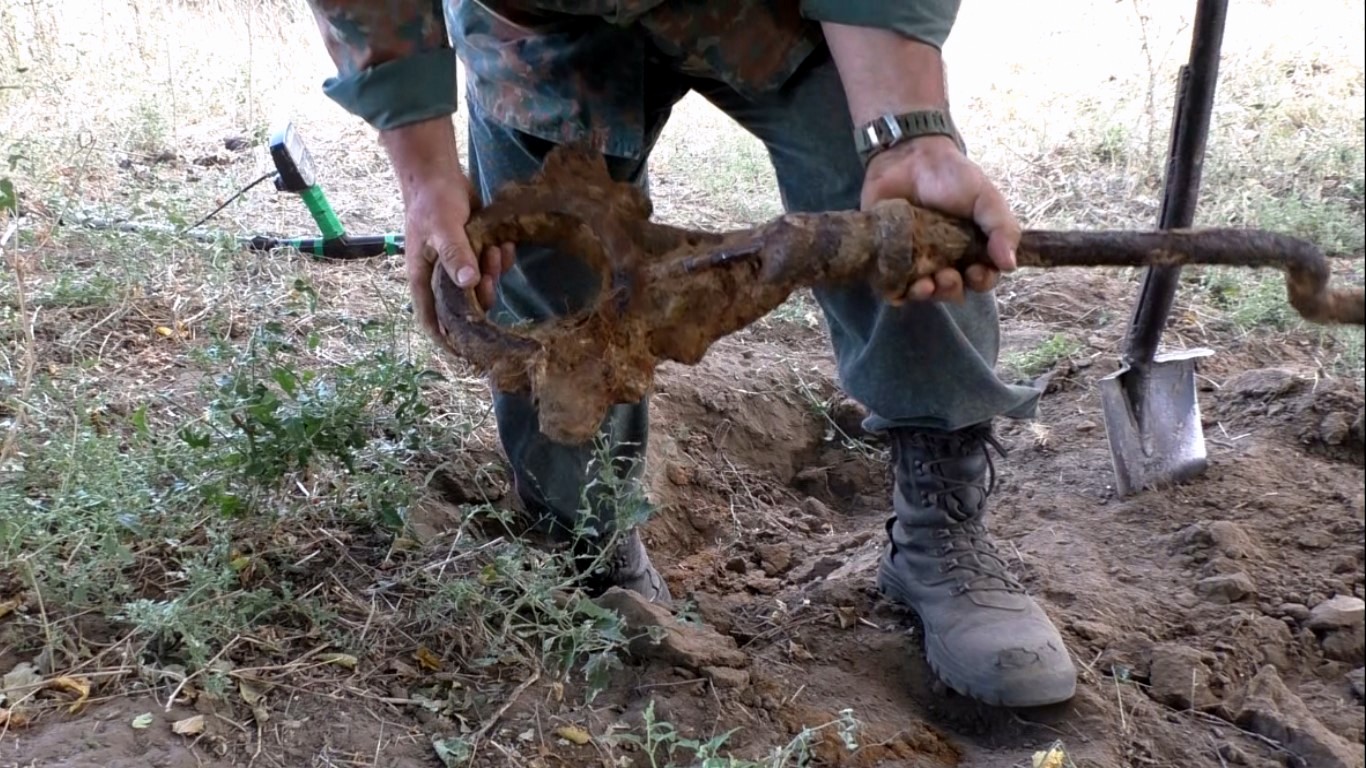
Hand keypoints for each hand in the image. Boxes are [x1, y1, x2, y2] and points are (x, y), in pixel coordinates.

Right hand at [401, 174, 514, 337]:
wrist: (439, 174)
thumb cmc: (432, 202)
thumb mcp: (442, 228)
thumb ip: (456, 254)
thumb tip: (469, 284)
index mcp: (424, 278)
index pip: (431, 320)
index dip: (446, 340)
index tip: (466, 356)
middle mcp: (440, 277)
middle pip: (465, 306)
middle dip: (481, 297)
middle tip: (489, 277)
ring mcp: (458, 265)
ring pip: (481, 286)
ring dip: (493, 273)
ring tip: (494, 249)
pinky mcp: (474, 252)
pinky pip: (491, 267)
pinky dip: (500, 260)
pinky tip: (503, 243)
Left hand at [860, 134, 1021, 303]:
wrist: (910, 157)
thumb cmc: (952, 177)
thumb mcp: (986, 198)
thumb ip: (1001, 228)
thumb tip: (1010, 264)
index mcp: (972, 250)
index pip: (981, 278)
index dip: (981, 281)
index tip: (976, 272)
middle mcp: (945, 259)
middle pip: (950, 291)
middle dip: (951, 290)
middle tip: (948, 276)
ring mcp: (915, 260)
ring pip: (922, 293)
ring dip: (926, 295)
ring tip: (925, 284)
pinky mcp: (888, 257)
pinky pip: (891, 287)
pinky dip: (897, 293)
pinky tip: (902, 286)